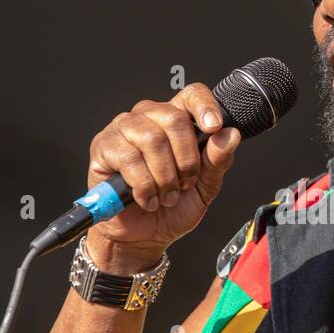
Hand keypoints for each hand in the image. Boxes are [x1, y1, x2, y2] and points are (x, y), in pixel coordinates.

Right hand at [84, 83, 240, 269]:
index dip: (205, 106)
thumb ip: (217, 162)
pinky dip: (144, 186)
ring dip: (165, 177)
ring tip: (165, 196)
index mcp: (176, 122)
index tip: (214, 128)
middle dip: (186, 159)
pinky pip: (129, 158)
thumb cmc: (171, 208)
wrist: (141, 237)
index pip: (191, 95)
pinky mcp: (103, 146)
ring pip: (152, 139)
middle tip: (184, 183)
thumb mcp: (204, 188)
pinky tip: (147, 199)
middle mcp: (149, 118)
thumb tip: (230, 135)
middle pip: (174, 118)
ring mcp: (124, 129)